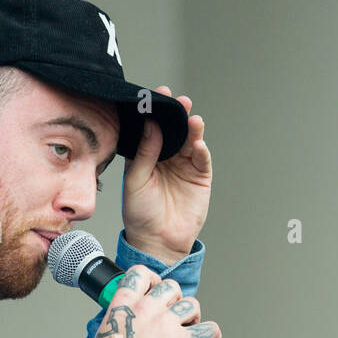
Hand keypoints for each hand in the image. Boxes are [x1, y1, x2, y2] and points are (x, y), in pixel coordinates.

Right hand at [91, 264, 221, 337]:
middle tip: (174, 312)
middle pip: (171, 287)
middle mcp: (147, 309)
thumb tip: (124, 326)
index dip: (151, 279)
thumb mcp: (103, 336)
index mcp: (124, 306)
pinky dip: (212, 333)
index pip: (140, 274)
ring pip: (191, 304)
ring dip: (193, 315)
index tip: (154, 288)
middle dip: (175, 298)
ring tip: (191, 326)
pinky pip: (208, 330)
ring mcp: (166, 324)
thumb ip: (118, 323)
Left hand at [122, 87, 212, 262]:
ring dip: (192, 129)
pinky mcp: (200, 177)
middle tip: (179, 102)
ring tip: (192, 119)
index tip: (157, 95)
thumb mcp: (135, 181)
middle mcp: (166, 156)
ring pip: (190, 140)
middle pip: (174, 129)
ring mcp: (184, 165)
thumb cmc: (140, 214)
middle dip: (177, 115)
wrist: (157, 242)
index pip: (152, 127)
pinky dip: (202, 150)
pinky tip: (198, 144)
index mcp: (146, 154)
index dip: (155, 112)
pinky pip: (202, 160)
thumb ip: (143, 153)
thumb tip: (152, 126)